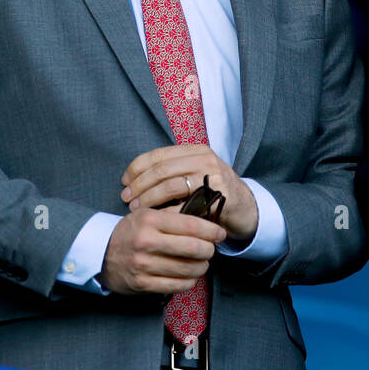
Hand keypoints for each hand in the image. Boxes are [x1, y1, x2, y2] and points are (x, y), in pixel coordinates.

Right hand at [97, 207, 225, 295]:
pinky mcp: (142, 283)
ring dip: (202, 267)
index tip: (220, 233)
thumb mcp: (147, 215)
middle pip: (193, 248)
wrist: (100, 253)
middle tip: (211, 249)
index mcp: (149, 220)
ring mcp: (143, 265)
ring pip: (188, 268)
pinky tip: (190, 276)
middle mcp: (146, 242)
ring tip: (202, 263)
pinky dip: (189, 281)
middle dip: (209, 250)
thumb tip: (207, 222)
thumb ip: (173, 217)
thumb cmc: (130, 232)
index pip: (190, 224)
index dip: (211, 230)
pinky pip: (177, 285)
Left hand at [123, 144, 258, 241]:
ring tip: (136, 209)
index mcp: (195, 150)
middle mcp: (205, 159)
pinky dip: (165, 213)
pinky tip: (156, 220)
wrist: (244, 207)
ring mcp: (212, 177)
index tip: (124, 182)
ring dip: (148, 199)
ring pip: (170, 186)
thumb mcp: (195, 172)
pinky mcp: (218, 196)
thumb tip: (133, 178)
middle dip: (139, 185)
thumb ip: (172, 170)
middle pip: (161, 170)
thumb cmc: (211, 191)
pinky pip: (184, 205)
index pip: (158, 155)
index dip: (137, 168)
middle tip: (126, 198)